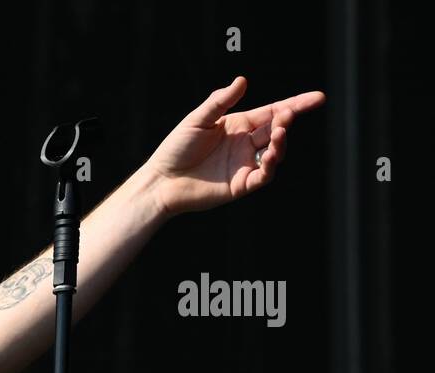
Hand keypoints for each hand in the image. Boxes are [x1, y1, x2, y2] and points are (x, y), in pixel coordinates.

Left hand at [144, 76, 325, 218]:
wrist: (161, 181)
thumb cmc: (175, 148)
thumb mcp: (198, 120)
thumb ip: (219, 101)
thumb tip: (242, 80)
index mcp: (239, 125)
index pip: (273, 112)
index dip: (296, 105)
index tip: (317, 98)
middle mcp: (245, 144)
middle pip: (277, 130)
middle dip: (286, 122)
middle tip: (288, 115)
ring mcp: (245, 165)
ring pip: (275, 153)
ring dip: (281, 143)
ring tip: (277, 135)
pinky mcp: (240, 185)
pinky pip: (264, 176)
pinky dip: (271, 166)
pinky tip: (270, 155)